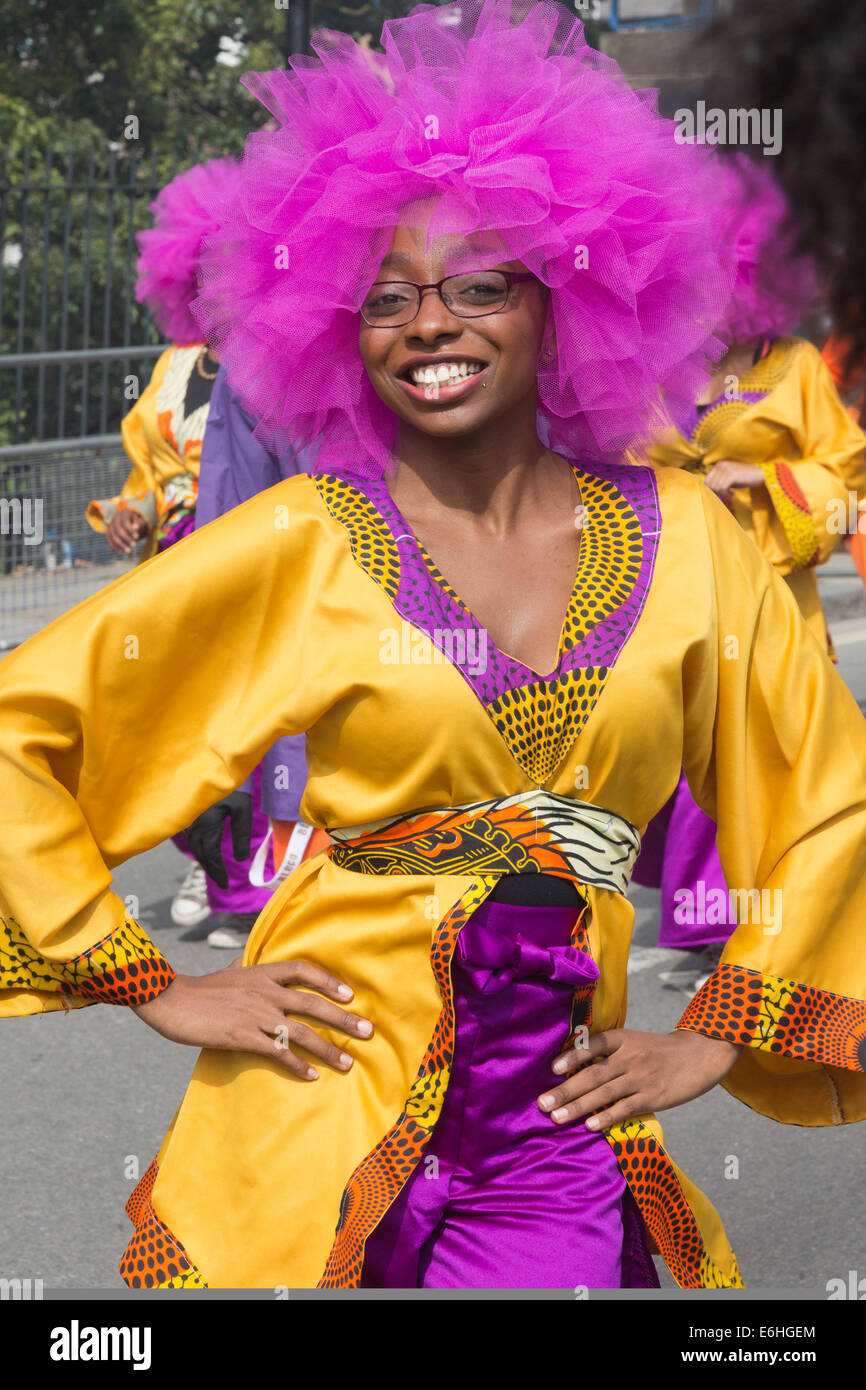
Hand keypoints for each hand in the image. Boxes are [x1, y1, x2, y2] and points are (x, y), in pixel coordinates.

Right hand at [106, 508, 149, 553]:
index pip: (125, 522)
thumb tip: (135, 528)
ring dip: (120, 544)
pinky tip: (121, 552)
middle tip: (134, 545)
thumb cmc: (139, 523)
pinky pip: (109, 540)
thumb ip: (139, 524)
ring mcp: (111, 525)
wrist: (134, 524)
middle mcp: (116, 518)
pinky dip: (115, 547)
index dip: (130, 530)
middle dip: (126, 538)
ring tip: (129, 551)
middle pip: (118, 529)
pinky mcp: (109, 532)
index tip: (137, 537)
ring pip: (112, 536)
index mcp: (124, 513)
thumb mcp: (142, 522)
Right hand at [132, 957, 373, 1078]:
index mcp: (261, 973)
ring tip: (347, 1062)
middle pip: (313, 1003)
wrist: (170, 1001)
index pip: (303, 970)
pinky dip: (297, 1065)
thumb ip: (247, 969)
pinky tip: (312, 1076)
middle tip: (367, 1031)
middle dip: (343, 1018)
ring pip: (301, 1032)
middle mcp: (264, 991)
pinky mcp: (243, 1037)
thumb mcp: (229, 972)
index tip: (350, 994)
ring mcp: (255, 1014)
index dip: (329, 981)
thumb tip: (252, 963)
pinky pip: (277, 1052)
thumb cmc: (200, 989)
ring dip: (327, 1048)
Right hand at [185, 790, 251, 887]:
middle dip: (211, 869)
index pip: (210, 855)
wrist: (214, 761)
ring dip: (204, 859)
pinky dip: (199, 847)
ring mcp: (186, 819)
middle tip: (222, 882)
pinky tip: (207, 851)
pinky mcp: (185, 813)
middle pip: (200, 853)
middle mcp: (192, 824)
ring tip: (216, 870)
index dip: (217, 872)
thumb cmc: (232, 784)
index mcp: (206, 824)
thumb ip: (242, 835)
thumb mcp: (242, 809)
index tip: (226, 885)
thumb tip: (241, 859)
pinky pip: (191, 836)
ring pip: (193, 845)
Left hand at [538, 1027, 740, 1130]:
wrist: (701, 1054)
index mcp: (623, 1038)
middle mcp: (630, 1056)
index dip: (572, 1056)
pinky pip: (626, 1108)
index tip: (552, 1069)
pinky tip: (590, 1126)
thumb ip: (609, 1052)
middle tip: (542, 1104)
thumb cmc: (659, 1050)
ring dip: (578, 1107)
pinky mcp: (654, 1097)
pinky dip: (607, 1117)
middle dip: (565, 1090)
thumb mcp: (634, 1041)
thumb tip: (574, 1068)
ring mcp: (641, 1077)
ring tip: (556, 1117)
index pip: (593, 1044)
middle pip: (593, 1074)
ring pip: (604, 1093)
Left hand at [704, 460, 766, 494]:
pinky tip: (732, 494)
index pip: (707, 480)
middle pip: (709, 484)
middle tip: (724, 495)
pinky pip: (722, 488)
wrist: (760, 475)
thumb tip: (708, 491)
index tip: (719, 494)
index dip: (711, 489)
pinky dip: (726, 494)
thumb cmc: (744, 478)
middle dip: (715, 492)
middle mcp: (721, 465)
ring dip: (722, 494)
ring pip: (715, 487)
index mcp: (719, 464)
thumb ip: (719, 481)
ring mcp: (726, 469)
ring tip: (730, 494)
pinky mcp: (732, 474)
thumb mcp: (729, 478)